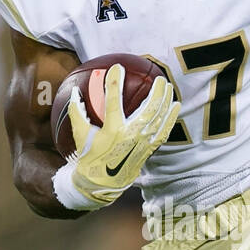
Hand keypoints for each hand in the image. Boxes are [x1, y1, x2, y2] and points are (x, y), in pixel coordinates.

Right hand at [54, 64, 178, 209]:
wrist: (102, 183)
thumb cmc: (90, 156)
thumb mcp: (81, 135)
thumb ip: (77, 112)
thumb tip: (74, 90)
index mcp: (112, 130)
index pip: (113, 101)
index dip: (114, 82)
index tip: (116, 67)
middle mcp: (131, 135)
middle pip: (148, 108)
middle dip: (156, 91)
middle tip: (158, 77)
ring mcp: (143, 143)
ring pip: (159, 117)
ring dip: (166, 100)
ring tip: (168, 86)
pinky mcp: (149, 149)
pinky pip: (164, 130)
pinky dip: (171, 117)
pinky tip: (175, 106)